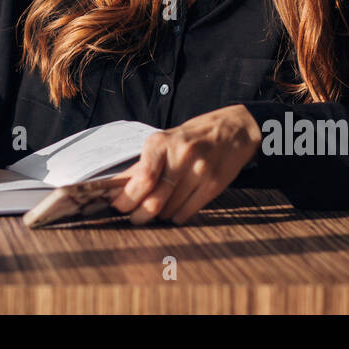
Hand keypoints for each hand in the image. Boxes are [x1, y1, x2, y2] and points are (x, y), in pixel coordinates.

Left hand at [110, 105, 261, 224]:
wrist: (232, 130)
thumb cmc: (191, 138)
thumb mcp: (164, 142)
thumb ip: (142, 165)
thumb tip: (116, 189)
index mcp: (161, 142)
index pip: (142, 179)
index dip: (126, 198)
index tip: (117, 206)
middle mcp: (181, 156)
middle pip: (153, 200)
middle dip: (139, 215)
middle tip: (134, 217)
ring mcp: (200, 172)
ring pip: (168, 210)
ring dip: (158, 216)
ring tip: (156, 209)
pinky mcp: (214, 186)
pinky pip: (186, 213)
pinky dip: (175, 216)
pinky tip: (174, 209)